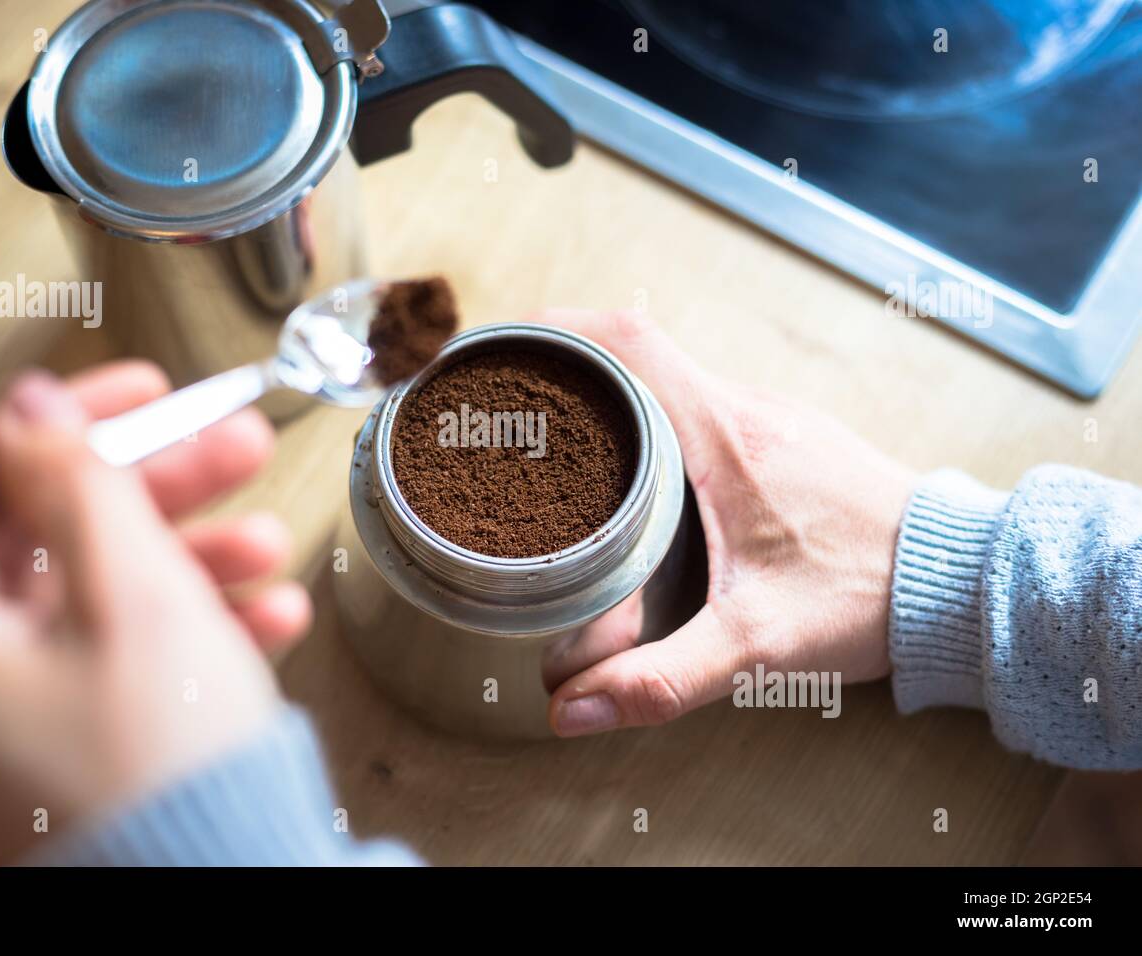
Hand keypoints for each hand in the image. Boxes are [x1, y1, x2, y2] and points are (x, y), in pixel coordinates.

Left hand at [0, 363, 310, 862]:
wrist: (218, 909)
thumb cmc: (156, 771)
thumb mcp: (132, 593)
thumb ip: (79, 480)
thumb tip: (32, 402)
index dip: (79, 425)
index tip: (149, 393)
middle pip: (45, 545)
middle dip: (160, 497)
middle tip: (234, 451)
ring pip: (84, 608)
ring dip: (186, 569)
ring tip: (270, 549)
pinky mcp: (36, 768)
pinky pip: (98, 674)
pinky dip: (174, 642)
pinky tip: (260, 620)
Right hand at [536, 312, 915, 735]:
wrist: (959, 579)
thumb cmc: (864, 597)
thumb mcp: (757, 645)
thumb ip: (661, 680)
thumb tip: (568, 709)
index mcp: (726, 434)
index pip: (629, 343)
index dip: (555, 330)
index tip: (502, 347)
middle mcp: (744, 408)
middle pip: (635, 352)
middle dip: (564, 366)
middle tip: (508, 402)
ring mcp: (768, 418)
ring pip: (669, 378)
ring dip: (609, 393)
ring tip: (552, 432)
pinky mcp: (784, 438)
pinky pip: (699, 404)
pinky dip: (651, 416)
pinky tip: (632, 465)